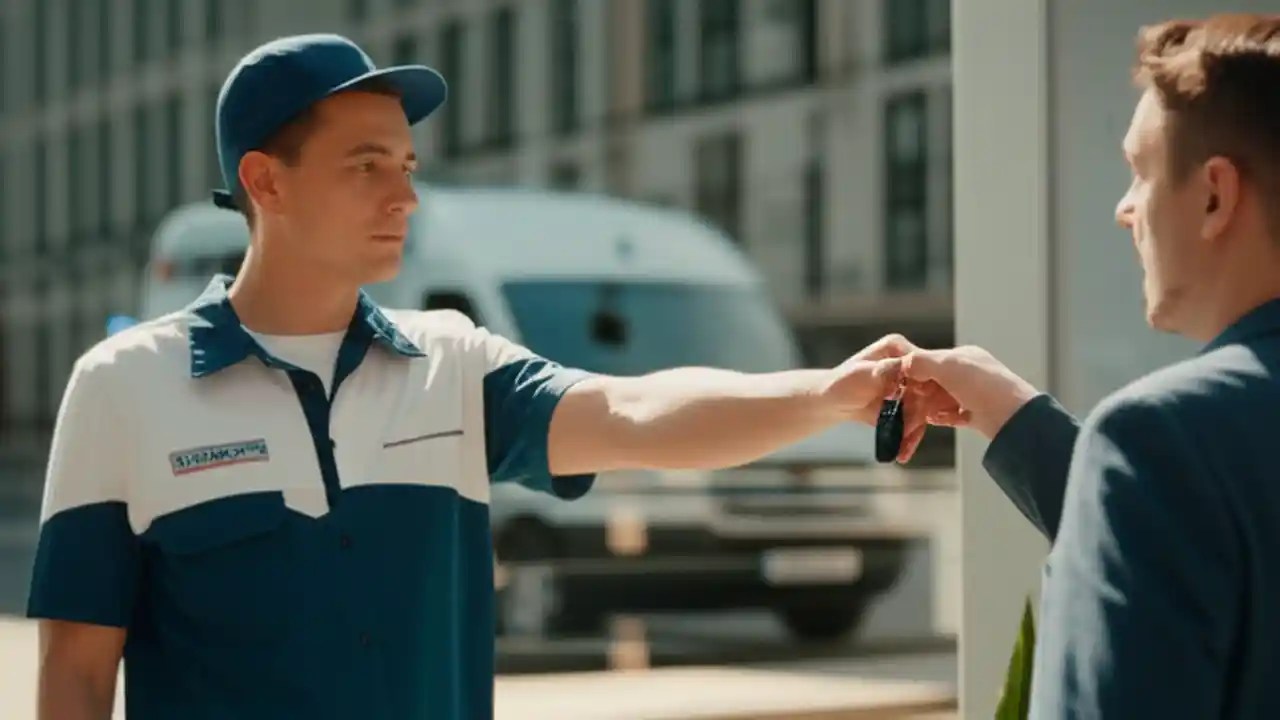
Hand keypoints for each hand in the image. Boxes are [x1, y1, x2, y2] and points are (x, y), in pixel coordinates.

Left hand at [821, 335, 962, 461]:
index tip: (925, 402)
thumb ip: (885, 370)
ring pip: (924, 408)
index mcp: (899, 349)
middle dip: (922, 413)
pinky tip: (902, 452)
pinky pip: (915, 421)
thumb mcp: (863, 373)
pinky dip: (910, 437)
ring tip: (904, 449)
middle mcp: (908, 365)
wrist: (830, 403)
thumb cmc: (841, 383)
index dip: (928, 384)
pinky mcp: (907, 405)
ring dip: (915, 430)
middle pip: (928, 388)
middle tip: (912, 431)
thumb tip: (906, 366)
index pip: (923, 365)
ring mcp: (909, 386)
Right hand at [901, 345, 1040, 439]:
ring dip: (927, 408)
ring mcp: (975, 395)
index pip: (931, 361)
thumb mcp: (948, 366)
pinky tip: (934, 421)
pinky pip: (954, 415)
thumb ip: (921, 361)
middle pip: (934, 383)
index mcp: (964, 357)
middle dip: (918, 394)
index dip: (913, 372)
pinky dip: (942, 417)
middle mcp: (970, 374)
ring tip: (915, 417)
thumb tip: (903, 363)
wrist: (1014, 418)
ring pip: (942, 400)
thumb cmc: (984, 386)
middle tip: (902, 405)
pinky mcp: (979, 415)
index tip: (898, 383)